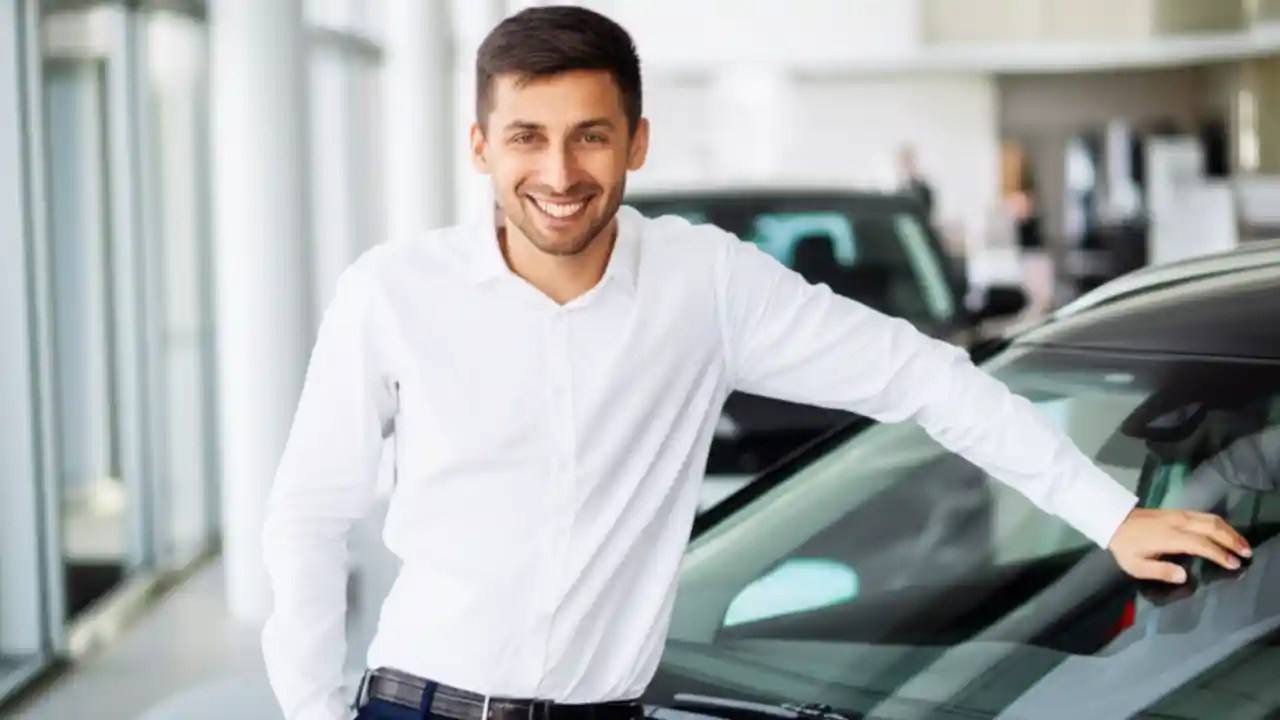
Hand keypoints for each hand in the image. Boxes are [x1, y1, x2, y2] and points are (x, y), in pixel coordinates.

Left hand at [1108, 508, 1252, 583]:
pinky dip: (1218, 523)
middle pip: (1212, 527)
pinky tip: (1225, 532)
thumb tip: (1184, 576)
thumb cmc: (1124, 546)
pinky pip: (1203, 515)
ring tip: (1241, 543)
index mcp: (1169, 537)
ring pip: (1210, 518)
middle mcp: (1177, 522)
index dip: (1219, 554)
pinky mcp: (1177, 512)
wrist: (1113, 520)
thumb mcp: (1136, 565)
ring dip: (1228, 530)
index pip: (1202, 544)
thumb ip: (1160, 571)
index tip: (1234, 564)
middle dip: (1231, 539)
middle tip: (1246, 552)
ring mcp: (1178, 514)